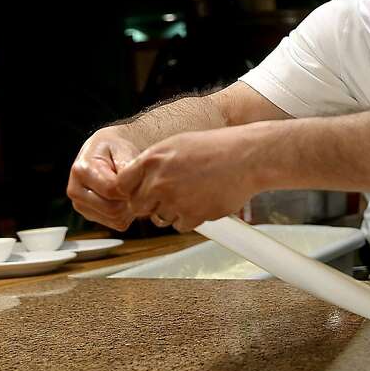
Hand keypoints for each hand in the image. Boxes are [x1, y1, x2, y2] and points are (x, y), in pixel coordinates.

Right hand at [67, 126, 141, 229]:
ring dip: (131, 209)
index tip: (140, 179)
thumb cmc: (117, 147)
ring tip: (134, 191)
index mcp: (81, 170)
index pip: (112, 190)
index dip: (131, 187)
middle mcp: (76, 190)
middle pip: (113, 209)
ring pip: (116, 220)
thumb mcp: (123, 148)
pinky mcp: (90, 215)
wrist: (109, 150)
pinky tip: (128, 199)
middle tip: (141, 188)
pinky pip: (117, 224)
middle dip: (132, 200)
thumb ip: (126, 167)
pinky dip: (128, 215)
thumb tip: (129, 188)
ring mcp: (81, 205)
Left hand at [116, 128, 261, 232]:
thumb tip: (140, 179)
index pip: (121, 185)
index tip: (141, 191)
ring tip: (194, 194)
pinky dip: (190, 218)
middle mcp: (159, 181)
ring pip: (160, 218)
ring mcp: (175, 200)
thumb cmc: (218, 147)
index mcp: (152, 160)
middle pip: (137, 206)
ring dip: (173, 211)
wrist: (248, 157)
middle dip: (150, 204)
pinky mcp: (192, 215)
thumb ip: (155, 163)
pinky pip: (180, 226)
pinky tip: (203, 201)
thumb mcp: (178, 144)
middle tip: (169, 196)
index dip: (131, 190)